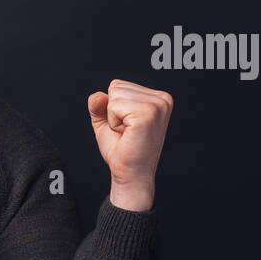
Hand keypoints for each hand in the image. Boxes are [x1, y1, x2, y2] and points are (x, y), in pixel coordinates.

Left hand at [87, 79, 172, 210]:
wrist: (130, 174)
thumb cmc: (122, 149)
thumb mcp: (106, 121)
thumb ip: (99, 104)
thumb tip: (98, 96)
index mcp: (158, 98)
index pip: (118, 85)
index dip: (113, 108)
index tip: (126, 126)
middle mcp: (162, 99)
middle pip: (116, 87)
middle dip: (112, 112)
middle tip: (126, 131)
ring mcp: (157, 105)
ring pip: (114, 96)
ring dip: (113, 118)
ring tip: (127, 133)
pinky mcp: (148, 114)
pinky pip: (114, 106)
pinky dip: (113, 122)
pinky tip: (127, 134)